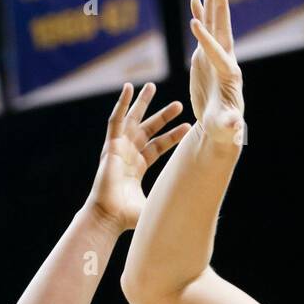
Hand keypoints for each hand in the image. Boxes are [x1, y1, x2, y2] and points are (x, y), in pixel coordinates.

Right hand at [88, 83, 189, 232]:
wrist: (109, 217)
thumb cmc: (128, 217)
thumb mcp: (155, 204)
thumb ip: (170, 201)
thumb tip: (193, 212)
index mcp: (139, 167)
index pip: (159, 146)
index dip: (173, 136)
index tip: (189, 127)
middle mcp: (129, 155)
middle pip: (148, 129)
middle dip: (163, 116)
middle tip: (179, 104)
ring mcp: (119, 148)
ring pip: (132, 120)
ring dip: (142, 103)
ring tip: (152, 86)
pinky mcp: (111, 146)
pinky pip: (115, 120)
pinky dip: (121, 104)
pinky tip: (128, 88)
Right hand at [189, 0, 244, 146]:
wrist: (220, 128)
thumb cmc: (224, 131)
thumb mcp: (226, 129)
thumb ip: (230, 125)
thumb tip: (235, 125)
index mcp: (229, 75)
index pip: (218, 53)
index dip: (206, 40)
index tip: (194, 24)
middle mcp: (225, 60)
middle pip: (221, 29)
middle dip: (218, 6)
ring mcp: (216, 56)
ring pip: (214, 24)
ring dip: (212, 2)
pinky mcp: (206, 57)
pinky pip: (204, 30)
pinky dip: (200, 14)